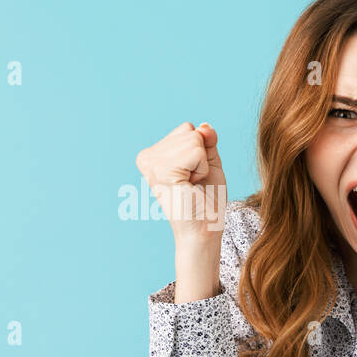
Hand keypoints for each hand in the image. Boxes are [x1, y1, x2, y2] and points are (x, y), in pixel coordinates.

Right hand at [135, 121, 227, 242]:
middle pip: (190, 131)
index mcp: (153, 154)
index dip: (201, 152)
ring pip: (194, 139)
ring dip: (202, 164)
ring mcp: (151, 163)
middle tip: (194, 183)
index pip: (188, 129)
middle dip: (202, 157)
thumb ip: (207, 141)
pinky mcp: (161, 171)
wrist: (204, 230)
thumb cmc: (206, 201)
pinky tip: (191, 186)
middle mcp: (147, 157)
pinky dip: (202, 168)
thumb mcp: (210, 163)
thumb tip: (205, 126)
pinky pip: (196, 151)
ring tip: (192, 185)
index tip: (194, 176)